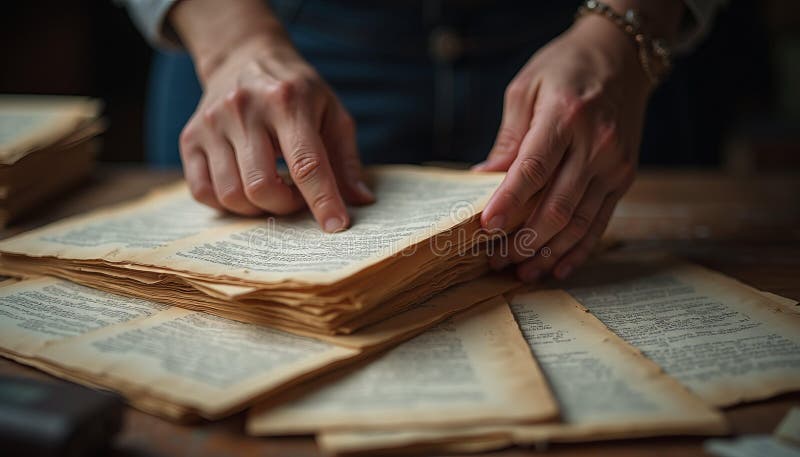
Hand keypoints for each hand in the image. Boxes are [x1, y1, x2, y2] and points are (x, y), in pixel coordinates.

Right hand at [175, 1, 372, 231]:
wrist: (245, 56)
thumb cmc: (297, 92)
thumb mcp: (332, 113)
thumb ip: (346, 159)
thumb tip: (359, 202)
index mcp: (288, 101)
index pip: (306, 164)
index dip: (323, 200)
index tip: (336, 226)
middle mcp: (244, 109)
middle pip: (261, 187)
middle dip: (286, 206)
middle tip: (297, 196)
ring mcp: (211, 124)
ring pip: (231, 195)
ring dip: (258, 207)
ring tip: (274, 190)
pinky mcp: (190, 137)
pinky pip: (203, 192)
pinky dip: (227, 204)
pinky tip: (245, 188)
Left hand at [475, 15, 651, 281]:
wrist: (623, 54)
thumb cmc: (565, 67)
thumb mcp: (526, 88)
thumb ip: (508, 138)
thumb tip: (483, 178)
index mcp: (565, 116)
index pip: (533, 169)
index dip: (508, 202)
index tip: (485, 228)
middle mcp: (595, 144)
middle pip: (556, 205)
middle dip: (523, 239)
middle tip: (495, 260)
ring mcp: (614, 164)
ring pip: (579, 222)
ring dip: (548, 253)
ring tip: (520, 272)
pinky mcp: (624, 177)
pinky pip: (600, 222)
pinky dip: (578, 249)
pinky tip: (557, 268)